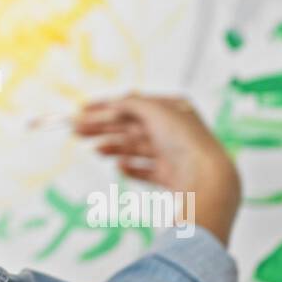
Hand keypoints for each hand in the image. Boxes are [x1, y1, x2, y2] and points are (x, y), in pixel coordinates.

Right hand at [73, 93, 240, 244]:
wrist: (205, 179)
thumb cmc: (183, 139)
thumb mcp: (153, 110)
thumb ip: (130, 103)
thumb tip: (114, 102)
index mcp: (174, 108)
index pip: (133, 104)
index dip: (106, 107)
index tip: (82, 111)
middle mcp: (175, 129)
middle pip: (131, 126)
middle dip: (103, 127)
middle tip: (76, 131)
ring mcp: (174, 154)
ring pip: (136, 148)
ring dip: (114, 147)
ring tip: (95, 151)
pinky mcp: (173, 177)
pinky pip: (147, 170)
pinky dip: (132, 168)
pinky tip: (120, 167)